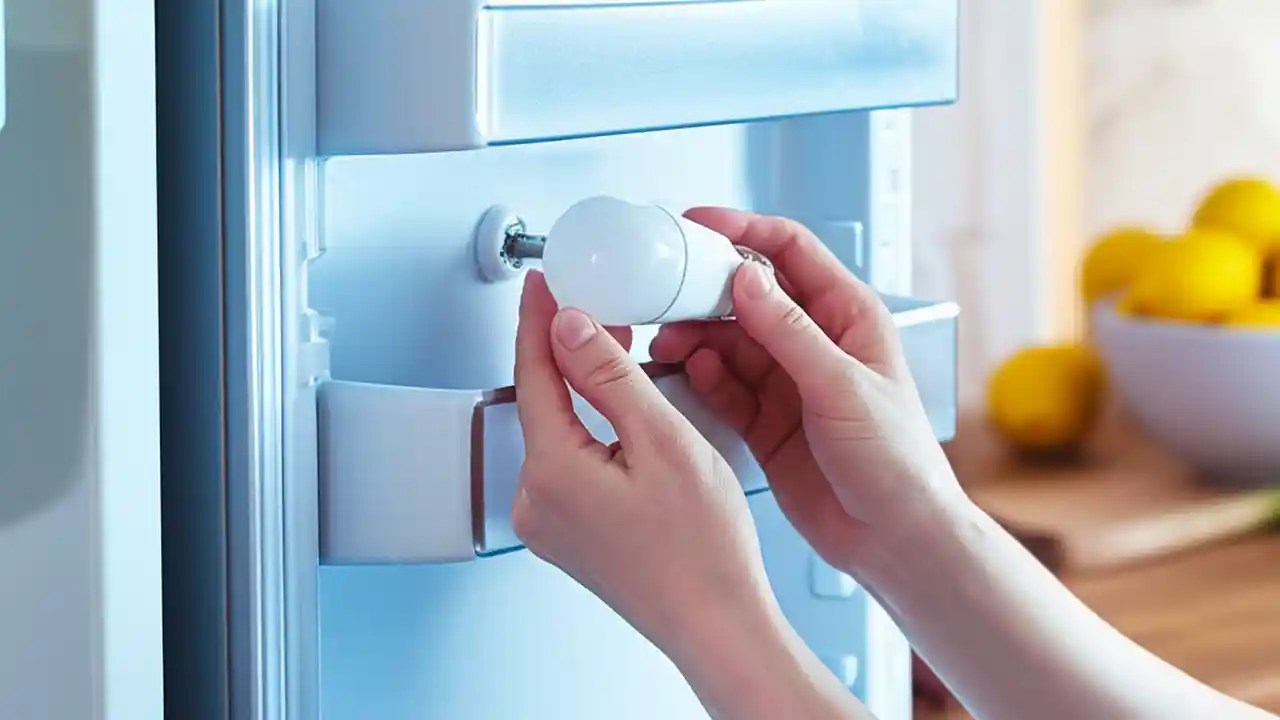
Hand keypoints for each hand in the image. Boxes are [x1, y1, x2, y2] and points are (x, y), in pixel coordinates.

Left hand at [513, 271, 872, 719]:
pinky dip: (587, 427)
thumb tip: (569, 328)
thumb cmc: (703, 552)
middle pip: (540, 400)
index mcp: (552, 473)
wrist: (716, 624)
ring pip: (555, 431)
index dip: (539, 318)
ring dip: (579, 387)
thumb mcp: (664, 442)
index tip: (544, 281)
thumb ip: (610, 378)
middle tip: (588, 301)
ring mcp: (549, 522)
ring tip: (611, 346)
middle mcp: (537, 500)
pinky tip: (617, 411)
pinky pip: (567, 462)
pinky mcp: (569, 534)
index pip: (534, 372)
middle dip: (563, 348)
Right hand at [650, 208, 963, 577]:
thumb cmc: (897, 462)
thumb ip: (790, 332)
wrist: (896, 540)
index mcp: (848, 316)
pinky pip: (724, 385)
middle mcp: (815, 342)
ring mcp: (788, 382)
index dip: (742, 231)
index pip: (789, 251)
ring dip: (696, 337)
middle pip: (747, 296)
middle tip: (663, 296)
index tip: (695, 226)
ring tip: (665, 343)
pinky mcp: (766, 420)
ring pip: (729, 341)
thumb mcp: (841, 388)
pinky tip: (688, 374)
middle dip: (703, 292)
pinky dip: (703, 377)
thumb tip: (746, 278)